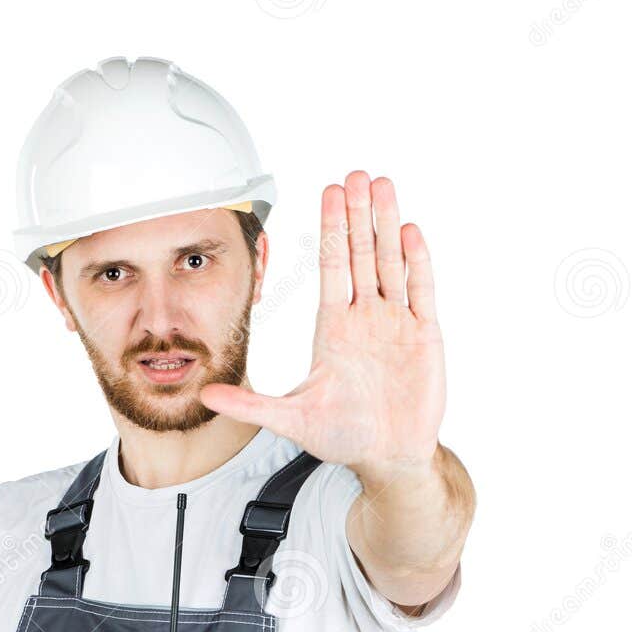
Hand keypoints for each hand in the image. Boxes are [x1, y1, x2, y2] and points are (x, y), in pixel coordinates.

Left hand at [200, 171, 445, 484]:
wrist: (388, 457)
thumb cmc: (342, 436)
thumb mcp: (292, 419)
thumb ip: (251, 405)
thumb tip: (207, 396)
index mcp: (333, 328)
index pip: (332, 267)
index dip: (331, 230)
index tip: (329, 192)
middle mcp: (364, 317)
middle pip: (361, 255)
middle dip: (359, 215)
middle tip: (356, 174)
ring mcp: (395, 323)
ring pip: (390, 263)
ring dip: (387, 226)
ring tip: (384, 186)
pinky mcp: (424, 336)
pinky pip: (420, 291)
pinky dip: (417, 262)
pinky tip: (411, 231)